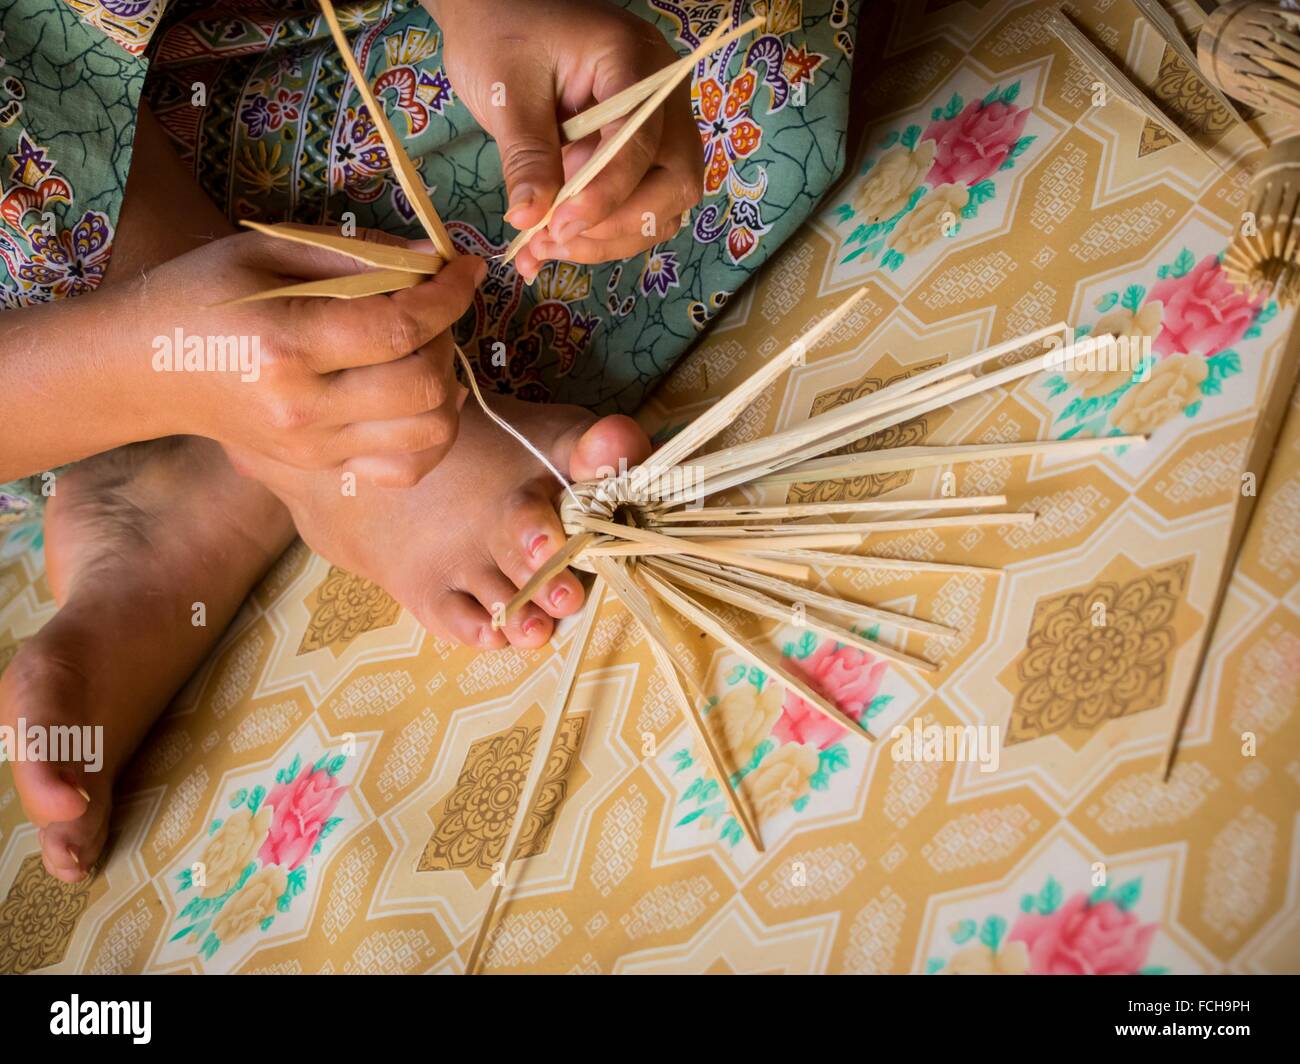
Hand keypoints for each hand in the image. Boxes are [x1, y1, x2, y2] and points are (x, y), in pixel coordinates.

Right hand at [124, 228, 485, 487]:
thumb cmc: (201, 296)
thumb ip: (356, 255)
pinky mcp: (321, 469)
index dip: (450, 295)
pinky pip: (407, 467)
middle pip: (424, 385)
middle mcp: (305, 409)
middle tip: (429, 312)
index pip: (401, 327)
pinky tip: (413, 400)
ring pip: (430, 433)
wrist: (143, 370)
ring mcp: (315, 449)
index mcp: (287, 345)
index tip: (467, 270)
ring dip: (446, 386)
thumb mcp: (266, 253)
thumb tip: (433, 257)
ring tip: (419, 353)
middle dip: (447, 338)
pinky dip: (429, 434)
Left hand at [429, 0, 703, 279]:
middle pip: (673, 180)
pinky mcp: (638, 157)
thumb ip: (526, 155)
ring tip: (546, 246)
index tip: (560, 225)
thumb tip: (532, 220)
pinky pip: (637, 207)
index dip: (606, 192)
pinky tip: (554, 243)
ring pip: (662, 205)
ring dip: (609, 238)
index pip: (641, 139)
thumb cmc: (501, 35)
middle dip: (617, 223)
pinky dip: (601, 235)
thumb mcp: (506, 92)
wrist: (497, 18)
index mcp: (635, 60)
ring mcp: (657, 129)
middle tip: (556, 239)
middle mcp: (662, 97)